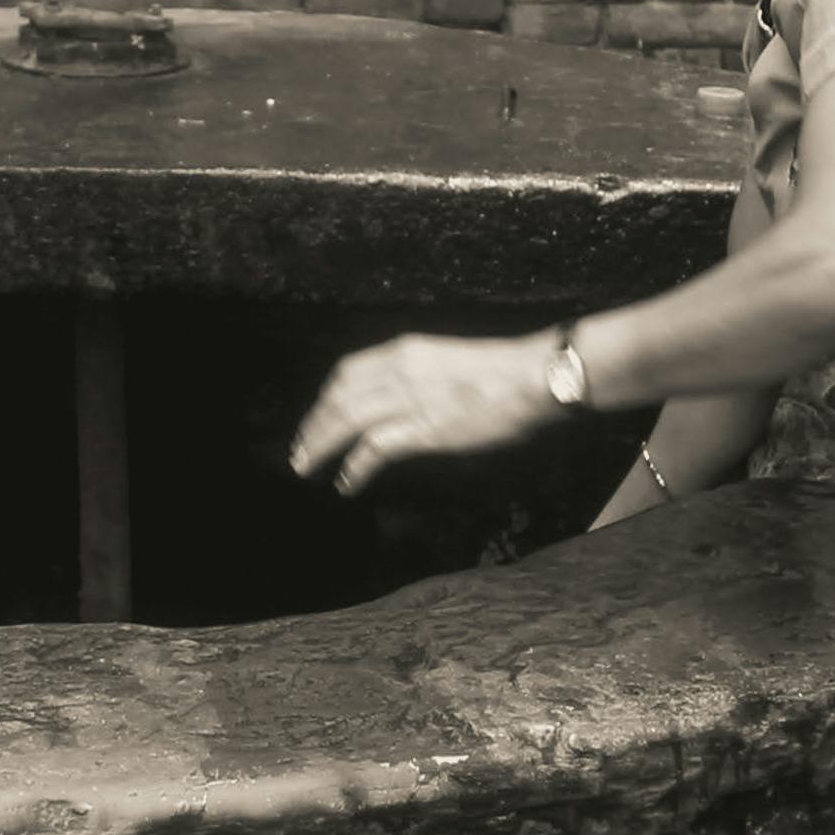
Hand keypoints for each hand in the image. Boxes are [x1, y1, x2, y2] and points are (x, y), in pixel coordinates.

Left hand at [290, 334, 558, 495]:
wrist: (536, 377)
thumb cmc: (507, 372)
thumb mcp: (451, 362)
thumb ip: (424, 377)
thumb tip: (409, 400)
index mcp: (405, 350)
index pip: (347, 371)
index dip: (325, 398)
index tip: (315, 417)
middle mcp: (398, 370)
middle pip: (338, 398)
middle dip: (313, 426)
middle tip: (299, 451)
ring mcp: (408, 398)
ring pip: (345, 422)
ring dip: (320, 447)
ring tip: (307, 469)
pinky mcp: (422, 428)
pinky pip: (373, 450)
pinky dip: (354, 468)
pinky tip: (346, 484)